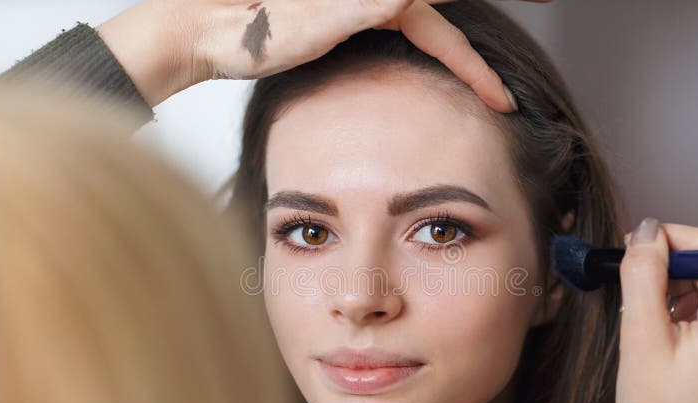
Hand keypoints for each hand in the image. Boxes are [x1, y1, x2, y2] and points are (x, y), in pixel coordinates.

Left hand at [99, 0, 549, 108]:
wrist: (200, 32)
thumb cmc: (245, 32)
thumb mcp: (310, 25)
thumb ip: (363, 7)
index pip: (435, 28)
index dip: (470, 65)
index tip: (497, 98)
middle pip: (433, 24)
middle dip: (468, 57)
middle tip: (495, 93)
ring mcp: (349, 6)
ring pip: (416, 25)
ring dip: (447, 52)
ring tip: (474, 85)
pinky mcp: (335, 18)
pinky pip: (391, 30)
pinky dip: (417, 48)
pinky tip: (422, 65)